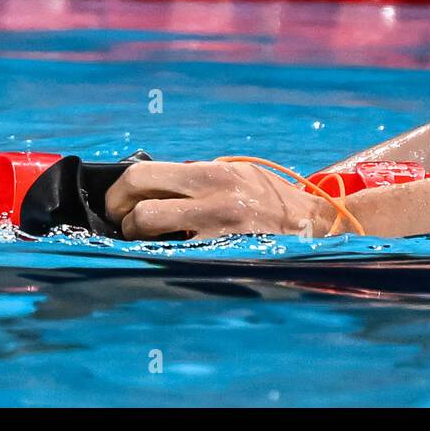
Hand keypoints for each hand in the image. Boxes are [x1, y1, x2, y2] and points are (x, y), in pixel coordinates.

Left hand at [106, 160, 336, 240]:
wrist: (312, 223)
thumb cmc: (269, 197)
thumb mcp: (234, 173)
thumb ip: (195, 179)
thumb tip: (153, 187)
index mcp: (209, 173)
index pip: (142, 175)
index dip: (118, 192)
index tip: (118, 205)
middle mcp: (210, 197)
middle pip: (139, 203)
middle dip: (121, 217)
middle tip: (125, 226)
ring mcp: (216, 228)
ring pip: (151, 232)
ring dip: (140, 239)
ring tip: (149, 242)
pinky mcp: (224, 254)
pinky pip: (176, 256)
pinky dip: (165, 256)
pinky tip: (170, 258)